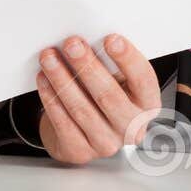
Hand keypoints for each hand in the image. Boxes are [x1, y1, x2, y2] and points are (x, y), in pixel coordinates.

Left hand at [34, 33, 160, 163]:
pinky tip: (44, 79)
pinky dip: (51, 98)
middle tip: (72, 44)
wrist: (85, 130)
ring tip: (50, 58)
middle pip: (109, 96)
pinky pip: (63, 123)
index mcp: (147, 103)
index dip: (128, 59)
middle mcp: (130, 127)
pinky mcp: (80, 151)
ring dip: (62, 79)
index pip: (143, 80)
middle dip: (87, 67)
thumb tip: (91, 39)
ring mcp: (106, 143)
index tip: (111, 39)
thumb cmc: (105, 95)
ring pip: (82, 109)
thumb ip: (112, 64)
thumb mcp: (118, 79)